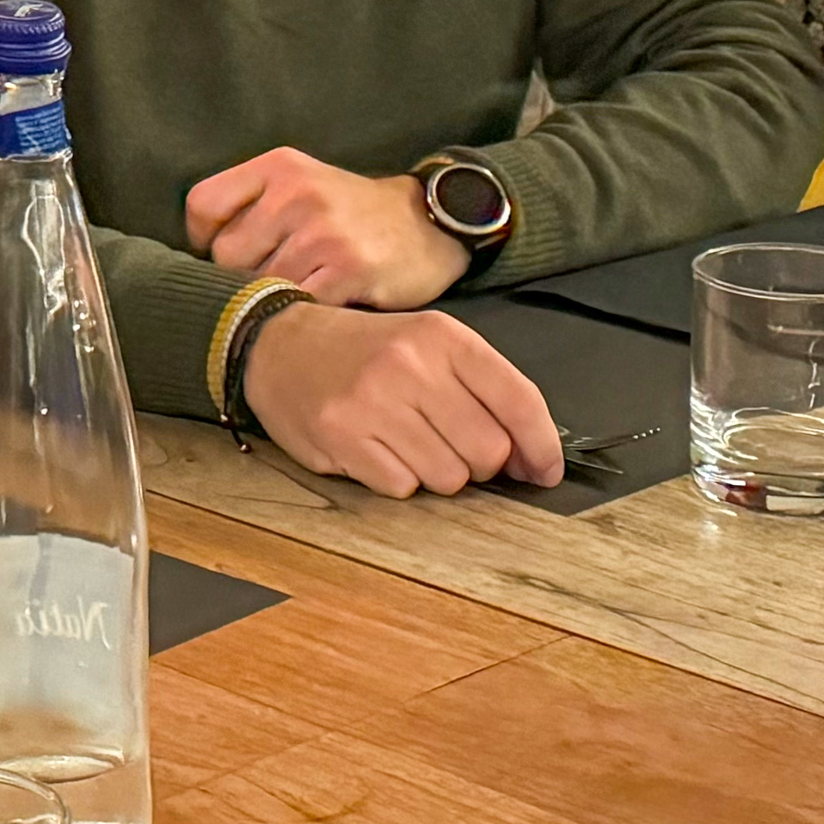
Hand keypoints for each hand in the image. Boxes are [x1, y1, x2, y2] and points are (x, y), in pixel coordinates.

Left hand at [184, 148, 470, 308]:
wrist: (429, 222)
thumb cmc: (351, 210)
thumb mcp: (299, 182)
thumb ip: (250, 203)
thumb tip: (196, 252)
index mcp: (277, 167)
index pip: (202, 204)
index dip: (203, 238)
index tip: (228, 252)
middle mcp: (296, 194)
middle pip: (226, 254)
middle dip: (241, 274)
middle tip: (271, 277)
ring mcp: (323, 233)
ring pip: (260, 285)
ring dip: (274, 297)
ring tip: (300, 289)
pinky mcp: (348, 270)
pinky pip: (299, 304)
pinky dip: (303, 312)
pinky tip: (321, 303)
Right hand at [239, 304, 561, 497]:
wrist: (279, 344)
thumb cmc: (366, 351)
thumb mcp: (428, 344)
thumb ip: (483, 392)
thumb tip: (533, 460)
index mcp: (443, 336)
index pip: (519, 400)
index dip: (542, 447)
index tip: (544, 471)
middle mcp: (411, 364)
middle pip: (488, 451)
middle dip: (479, 462)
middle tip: (449, 445)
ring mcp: (375, 401)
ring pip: (448, 477)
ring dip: (436, 472)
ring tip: (406, 441)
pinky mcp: (343, 436)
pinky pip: (402, 487)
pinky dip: (396, 478)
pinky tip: (376, 448)